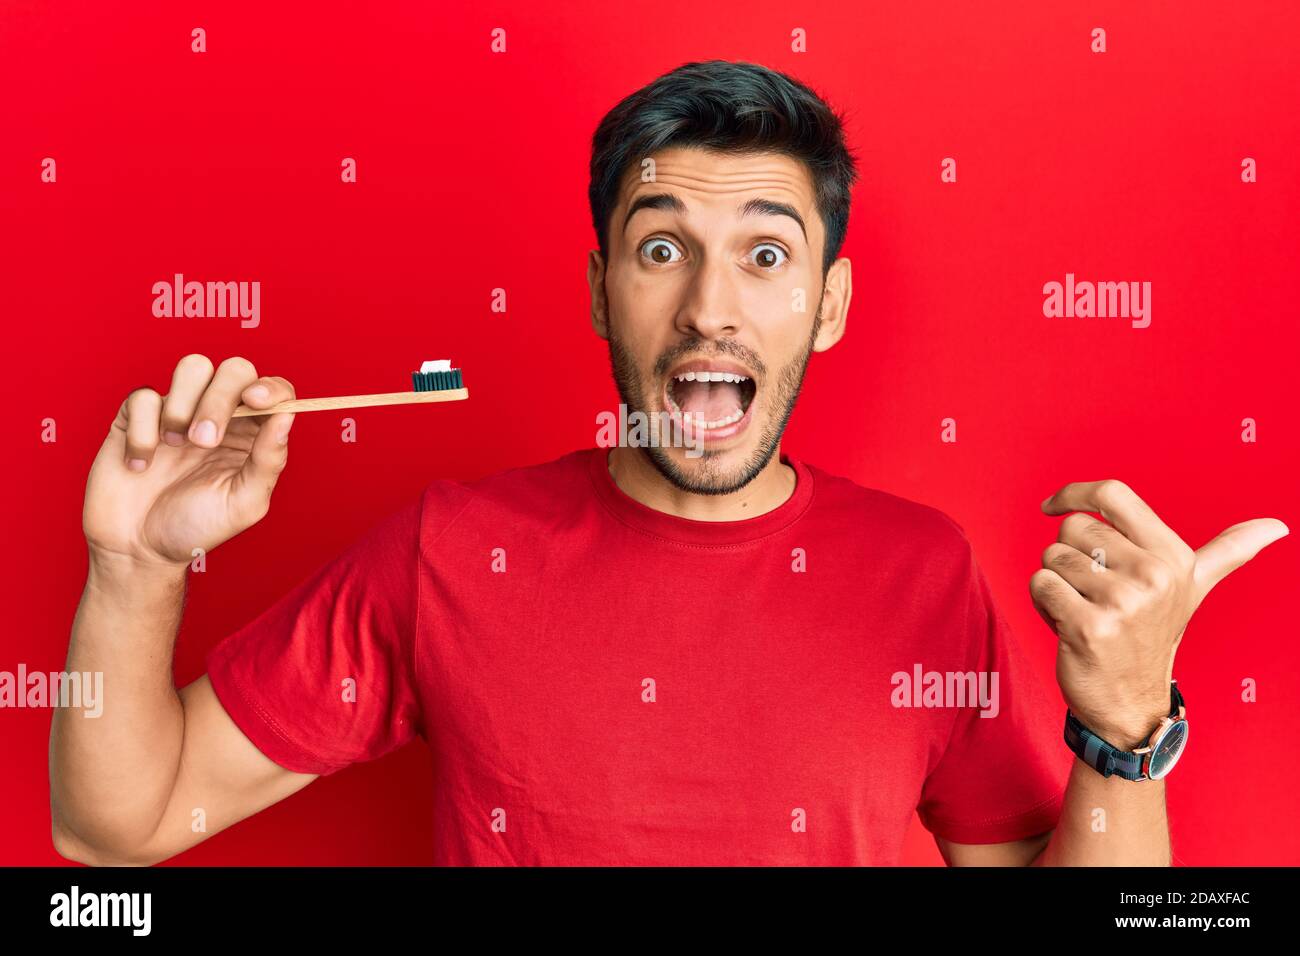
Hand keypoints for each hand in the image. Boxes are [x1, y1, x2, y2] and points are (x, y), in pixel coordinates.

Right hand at [83, 354, 296, 568]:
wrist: (138, 548)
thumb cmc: (197, 527)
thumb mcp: (244, 503)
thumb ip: (268, 460)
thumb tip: (287, 415)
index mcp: (252, 434)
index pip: (273, 390)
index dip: (270, 387)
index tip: (256, 400)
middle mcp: (220, 415)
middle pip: (234, 370)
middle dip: (220, 399)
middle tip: (204, 442)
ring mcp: (180, 411)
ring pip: (193, 367)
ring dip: (185, 403)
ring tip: (175, 445)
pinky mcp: (138, 417)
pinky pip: (144, 396)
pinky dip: (143, 430)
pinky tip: (141, 465)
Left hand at [1029, 479, 1287, 749]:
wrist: (1132, 700)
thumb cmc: (1153, 633)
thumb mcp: (1194, 588)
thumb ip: (1229, 552)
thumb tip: (1277, 527)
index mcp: (1172, 556)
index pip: (1113, 494)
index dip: (1075, 493)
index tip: (1053, 506)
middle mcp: (1152, 575)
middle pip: (1072, 527)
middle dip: (1070, 557)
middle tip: (1095, 593)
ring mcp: (1121, 602)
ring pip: (1052, 556)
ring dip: (1057, 584)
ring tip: (1085, 610)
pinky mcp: (1088, 626)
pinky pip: (1040, 584)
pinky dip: (1043, 603)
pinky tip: (1068, 625)